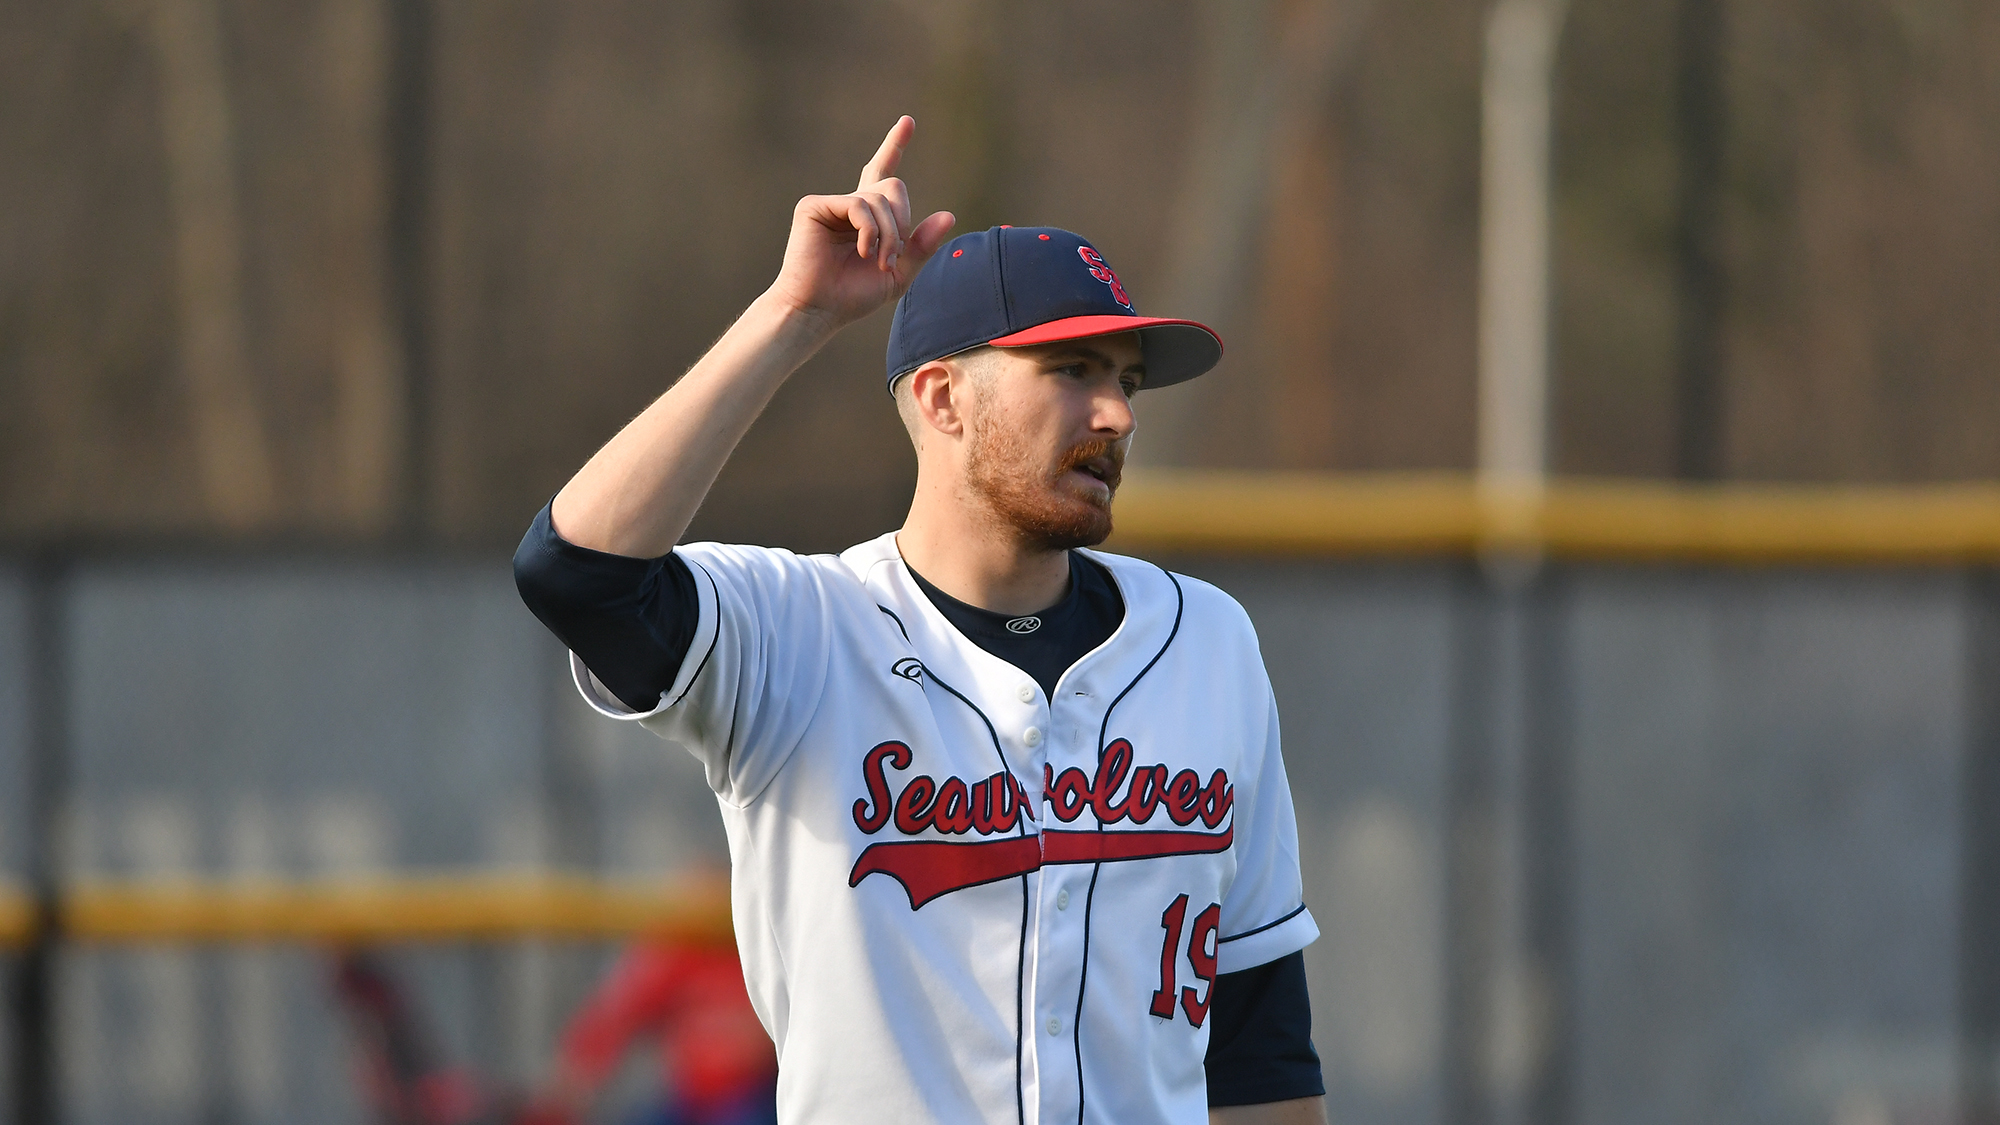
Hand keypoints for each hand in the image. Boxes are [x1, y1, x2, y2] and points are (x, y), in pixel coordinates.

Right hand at [766, 115, 956, 330]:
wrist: (818, 310)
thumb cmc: (853, 296)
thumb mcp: (899, 273)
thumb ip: (922, 246)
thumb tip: (949, 215)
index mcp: (867, 217)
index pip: (883, 173)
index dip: (894, 146)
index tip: (908, 122)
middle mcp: (849, 204)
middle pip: (893, 186)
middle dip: (903, 220)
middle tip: (894, 254)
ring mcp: (831, 203)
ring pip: (879, 198)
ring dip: (889, 233)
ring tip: (879, 260)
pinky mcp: (814, 206)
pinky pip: (858, 204)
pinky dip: (870, 230)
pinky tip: (865, 251)